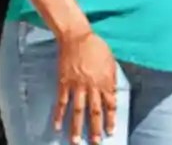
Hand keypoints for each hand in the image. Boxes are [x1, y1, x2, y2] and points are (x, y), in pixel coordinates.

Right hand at [53, 29, 116, 144]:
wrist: (78, 37)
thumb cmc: (97, 47)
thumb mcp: (110, 61)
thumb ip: (111, 78)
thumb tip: (113, 93)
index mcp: (105, 81)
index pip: (109, 105)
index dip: (110, 119)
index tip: (110, 131)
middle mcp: (92, 86)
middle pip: (94, 111)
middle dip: (95, 128)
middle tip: (95, 142)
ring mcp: (77, 85)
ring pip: (78, 111)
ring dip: (77, 127)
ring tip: (76, 141)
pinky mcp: (64, 83)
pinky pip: (62, 102)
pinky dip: (59, 115)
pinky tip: (57, 126)